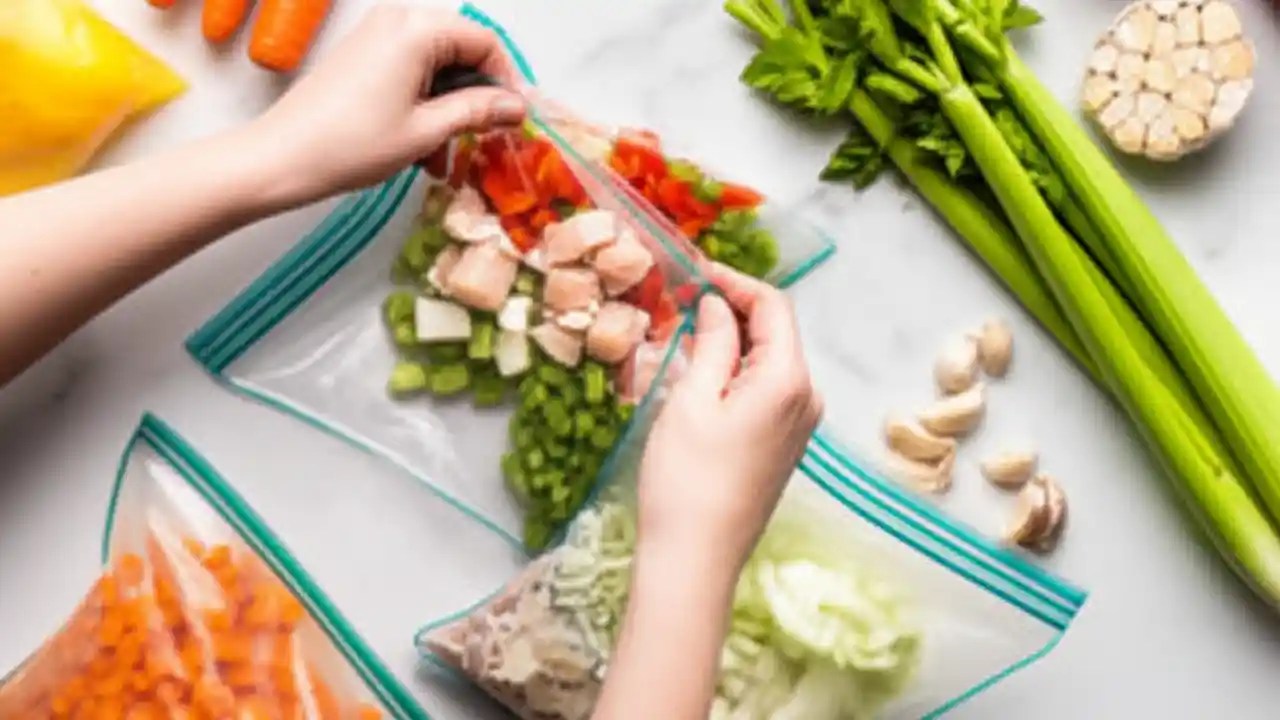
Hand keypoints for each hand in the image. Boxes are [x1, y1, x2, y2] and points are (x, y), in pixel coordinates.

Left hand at [248, 4, 525, 204]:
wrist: (281, 159)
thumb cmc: (351, 144)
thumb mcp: (426, 131)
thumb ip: (477, 112)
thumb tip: (516, 107)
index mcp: (417, 29)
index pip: (485, 42)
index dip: (507, 81)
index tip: (515, 119)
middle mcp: (397, 20)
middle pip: (462, 52)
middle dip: (476, 99)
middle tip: (483, 141)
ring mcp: (377, 37)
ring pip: (437, 69)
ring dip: (449, 112)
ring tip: (442, 160)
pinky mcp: (362, 58)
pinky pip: (411, 75)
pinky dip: (424, 108)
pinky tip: (421, 151)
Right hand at [637, 264, 822, 571]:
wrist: (696, 558)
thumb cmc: (687, 478)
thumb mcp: (692, 399)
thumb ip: (713, 342)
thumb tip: (717, 304)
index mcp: (789, 379)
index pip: (773, 306)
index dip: (734, 281)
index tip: (693, 271)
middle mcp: (806, 397)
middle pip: (775, 331)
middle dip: (732, 308)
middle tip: (682, 298)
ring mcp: (799, 425)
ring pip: (770, 361)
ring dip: (732, 340)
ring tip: (684, 332)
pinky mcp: (784, 446)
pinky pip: (766, 390)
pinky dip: (736, 371)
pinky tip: (701, 373)